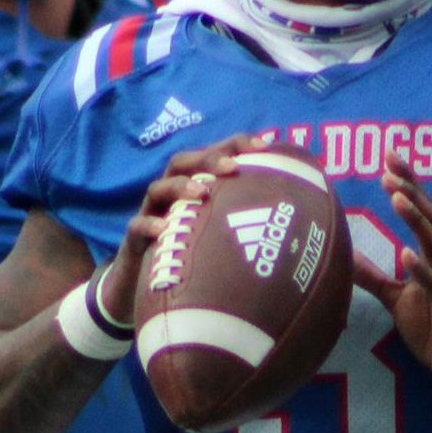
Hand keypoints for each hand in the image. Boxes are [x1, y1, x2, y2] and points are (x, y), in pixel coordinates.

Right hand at [98, 133, 266, 322]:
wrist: (145, 288)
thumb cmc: (193, 254)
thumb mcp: (220, 233)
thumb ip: (246, 219)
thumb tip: (298, 220)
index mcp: (194, 185)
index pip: (213, 154)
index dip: (236, 145)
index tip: (264, 146)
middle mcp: (171, 194)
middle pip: (183, 162)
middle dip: (208, 158)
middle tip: (232, 166)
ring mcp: (150, 214)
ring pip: (158, 188)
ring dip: (180, 186)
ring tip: (202, 191)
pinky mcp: (134, 242)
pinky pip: (135, 228)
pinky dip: (148, 226)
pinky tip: (163, 230)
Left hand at [354, 149, 431, 401]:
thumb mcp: (398, 298)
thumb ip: (376, 277)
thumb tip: (347, 257)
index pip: (422, 212)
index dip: (408, 184)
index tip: (390, 156)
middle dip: (413, 191)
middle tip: (391, 166)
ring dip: (419, 221)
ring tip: (399, 198)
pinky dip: (424, 271)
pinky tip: (408, 255)